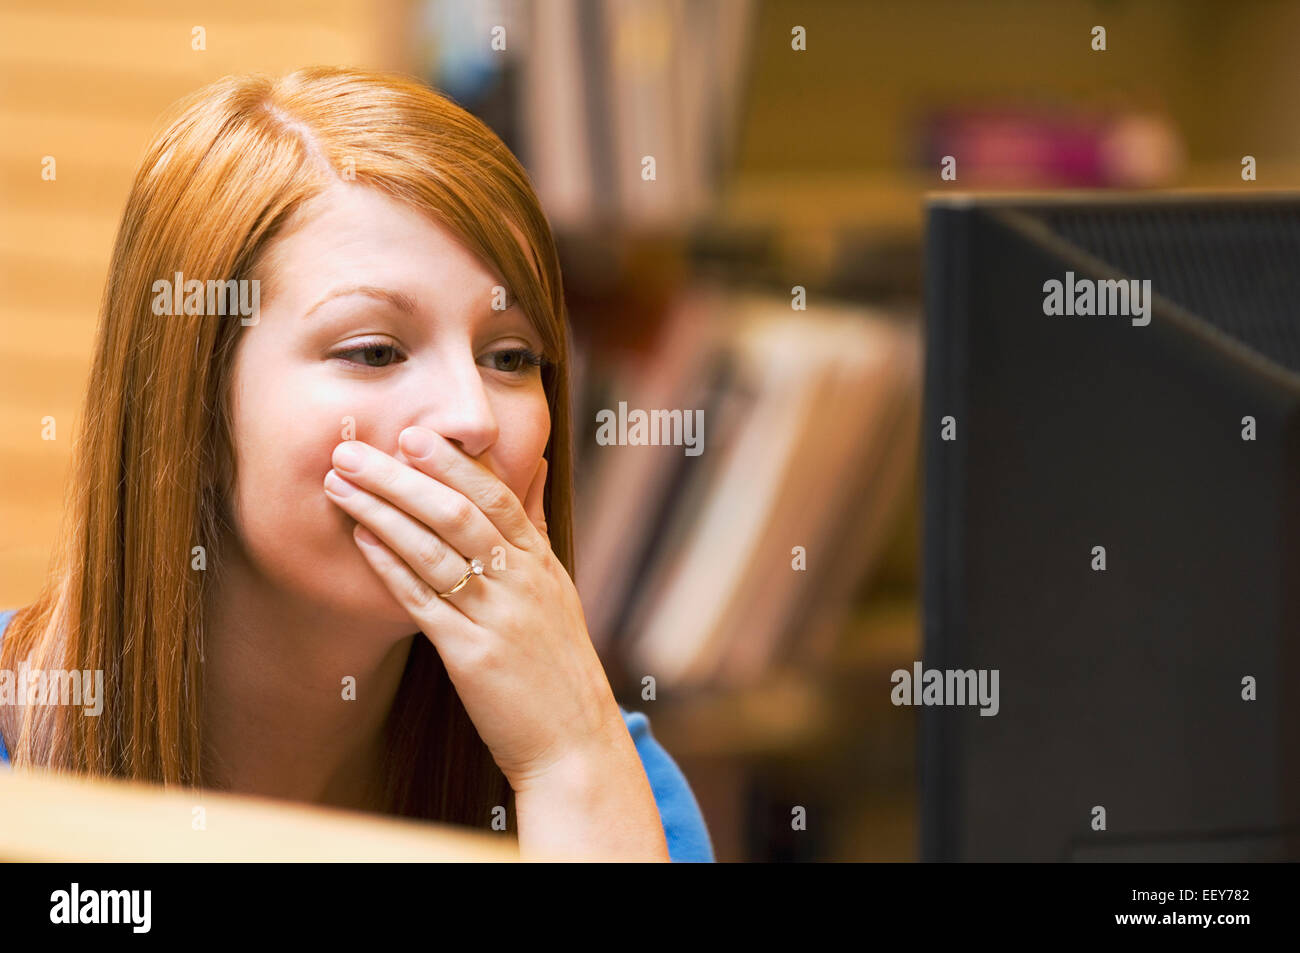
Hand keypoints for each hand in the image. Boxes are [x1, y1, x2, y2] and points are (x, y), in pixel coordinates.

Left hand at [322, 427, 625, 790]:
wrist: (573, 741)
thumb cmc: (557, 662)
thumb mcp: (557, 585)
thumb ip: (537, 524)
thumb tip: (538, 463)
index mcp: (540, 562)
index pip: (495, 495)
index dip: (451, 462)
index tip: (411, 433)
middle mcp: (521, 582)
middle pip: (457, 513)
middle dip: (399, 477)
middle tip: (351, 450)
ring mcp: (497, 617)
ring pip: (434, 550)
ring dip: (382, 511)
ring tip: (340, 485)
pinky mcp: (472, 656)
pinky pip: (423, 601)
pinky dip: (391, 565)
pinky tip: (362, 539)